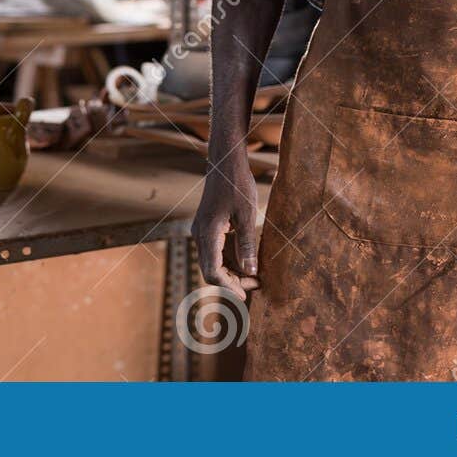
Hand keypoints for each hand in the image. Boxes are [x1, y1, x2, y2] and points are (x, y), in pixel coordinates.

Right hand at [193, 162, 259, 301]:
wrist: (226, 161)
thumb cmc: (237, 184)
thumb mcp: (247, 215)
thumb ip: (247, 245)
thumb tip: (250, 273)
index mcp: (207, 233)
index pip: (212, 271)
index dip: (229, 286)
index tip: (246, 295)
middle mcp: (200, 234)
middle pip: (211, 269)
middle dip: (232, 281)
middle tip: (256, 284)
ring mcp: (202, 230)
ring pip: (214, 261)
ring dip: (232, 271)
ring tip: (255, 274)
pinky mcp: (208, 227)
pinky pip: (217, 250)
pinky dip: (231, 259)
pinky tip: (247, 259)